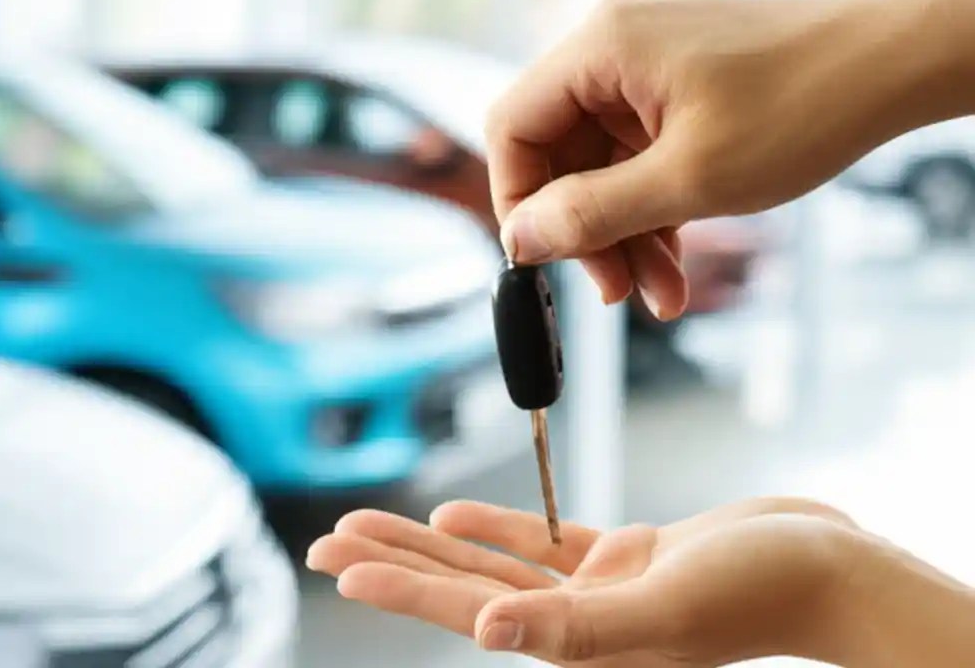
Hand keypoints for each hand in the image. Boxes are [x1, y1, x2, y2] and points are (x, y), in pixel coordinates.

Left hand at [307, 497, 862, 665]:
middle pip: (464, 588)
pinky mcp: (626, 558)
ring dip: (431, 543)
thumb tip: (491, 631)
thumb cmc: (762, 592)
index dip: (400, 588)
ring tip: (369, 523)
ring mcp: (600, 591)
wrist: (831, 568)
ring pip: (493, 562)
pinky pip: (544, 543)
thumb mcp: (664, 607)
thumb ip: (576, 626)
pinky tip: (454, 515)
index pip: (468, 612)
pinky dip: (499, 529)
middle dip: (393, 563)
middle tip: (327, 542)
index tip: (340, 566)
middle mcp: (578, 623)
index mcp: (579, 644)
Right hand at [487, 0, 974, 319]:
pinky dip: (654, 211)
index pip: (515, 126)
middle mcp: (616, 49)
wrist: (898, 66)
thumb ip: (592, 213)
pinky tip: (675, 264)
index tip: (542, 259)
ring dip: (627, 234)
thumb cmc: (807, 103)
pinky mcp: (680, 90)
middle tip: (613, 290)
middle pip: (560, 154)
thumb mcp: (688, 179)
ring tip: (661, 294)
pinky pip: (642, 159)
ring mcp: (649, 69)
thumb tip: (521, 240)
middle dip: (586, 231)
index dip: (519, 200)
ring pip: (604, 167)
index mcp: (602, 49)